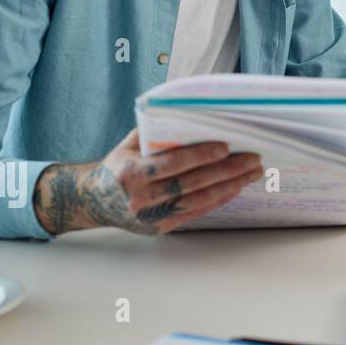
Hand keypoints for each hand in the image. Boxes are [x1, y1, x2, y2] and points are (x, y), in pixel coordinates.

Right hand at [33, 128, 263, 234]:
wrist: (93, 201)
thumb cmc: (118, 165)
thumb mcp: (130, 144)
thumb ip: (157, 132)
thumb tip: (194, 115)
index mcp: (130, 173)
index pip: (171, 164)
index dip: (199, 156)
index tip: (225, 146)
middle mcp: (139, 198)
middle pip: (190, 184)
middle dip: (225, 171)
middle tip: (252, 159)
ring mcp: (149, 217)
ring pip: (197, 201)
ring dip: (229, 186)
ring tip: (251, 173)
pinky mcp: (159, 229)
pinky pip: (194, 213)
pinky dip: (217, 199)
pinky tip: (235, 187)